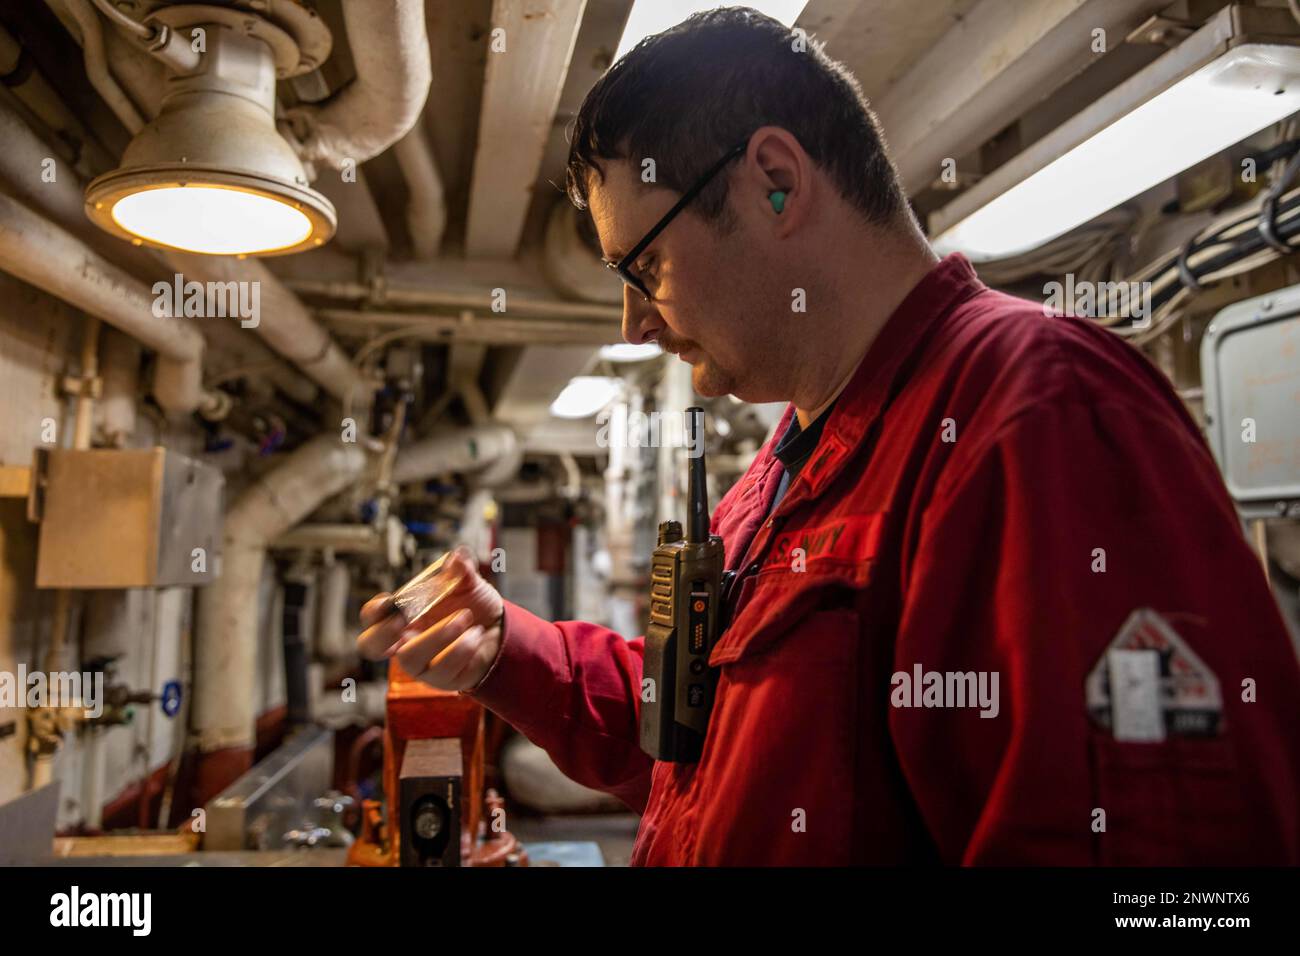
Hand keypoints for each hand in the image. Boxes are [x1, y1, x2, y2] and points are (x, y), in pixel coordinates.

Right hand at [357, 548, 503, 691]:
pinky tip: (476, 635)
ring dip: (437, 636)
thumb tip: (457, 557)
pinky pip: (442, 669)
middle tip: (404, 619)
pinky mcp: (441, 679)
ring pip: (409, 658)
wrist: (501, 630)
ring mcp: (421, 664)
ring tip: (465, 618)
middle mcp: (404, 642)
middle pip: (370, 646)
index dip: (373, 611)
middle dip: (383, 633)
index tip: (389, 601)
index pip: (372, 617)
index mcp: (402, 616)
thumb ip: (462, 570)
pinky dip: (461, 649)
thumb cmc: (474, 605)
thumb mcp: (470, 584)